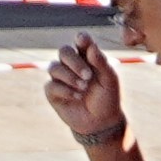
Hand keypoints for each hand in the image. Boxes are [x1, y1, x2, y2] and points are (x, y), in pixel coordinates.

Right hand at [45, 37, 126, 152]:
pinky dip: (64, 90)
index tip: (82, 40)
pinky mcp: (53, 93)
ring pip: (54, 67)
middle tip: (88, 76)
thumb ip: (101, 62)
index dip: (80, 39)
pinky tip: (76, 97)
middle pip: (64, 51)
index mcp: (87, 57)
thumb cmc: (107, 97)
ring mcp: (60, 78)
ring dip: (69, 77)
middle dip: (74, 62)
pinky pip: (51, 86)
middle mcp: (71, 64)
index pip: (81, 41)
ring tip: (83, 88)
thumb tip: (91, 47)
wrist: (101, 122)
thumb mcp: (109, 80)